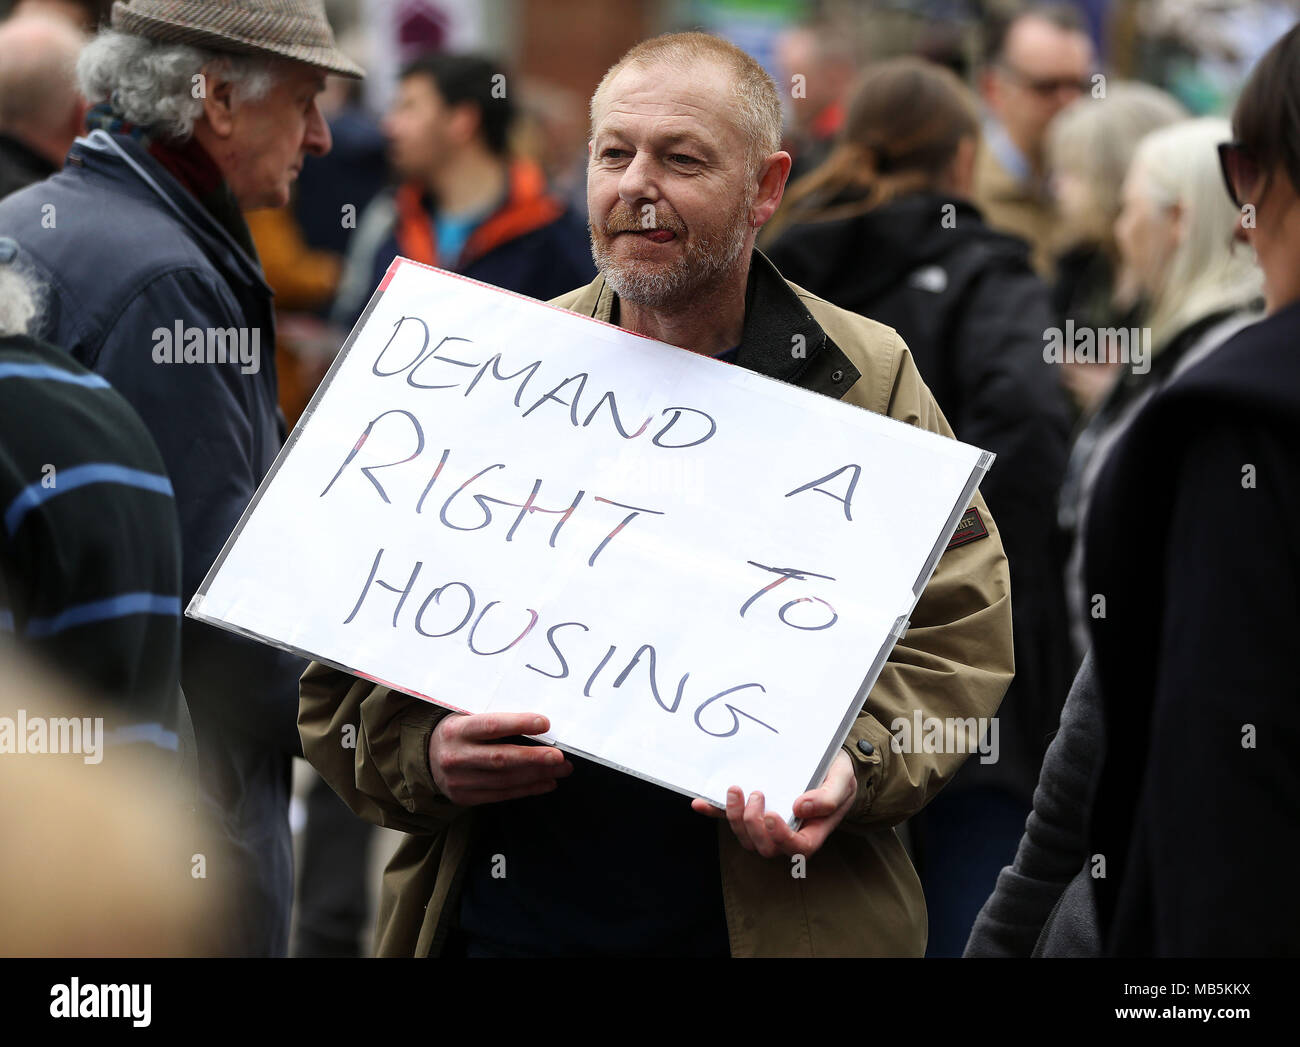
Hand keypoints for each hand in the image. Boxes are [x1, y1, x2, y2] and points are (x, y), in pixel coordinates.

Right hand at [428, 712, 572, 804]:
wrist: (426, 757)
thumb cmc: (459, 732)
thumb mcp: (467, 717)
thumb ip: (495, 719)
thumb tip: (539, 723)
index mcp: (456, 730)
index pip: (491, 726)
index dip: (519, 724)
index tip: (545, 723)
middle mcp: (455, 756)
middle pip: (501, 758)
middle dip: (534, 758)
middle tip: (560, 756)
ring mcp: (458, 780)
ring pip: (505, 780)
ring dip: (537, 775)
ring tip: (561, 769)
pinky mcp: (464, 798)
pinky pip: (502, 794)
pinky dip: (528, 788)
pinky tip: (546, 782)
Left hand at [690, 750, 856, 857]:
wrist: (826, 762)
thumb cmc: (837, 775)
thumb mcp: (842, 781)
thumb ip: (828, 798)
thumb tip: (799, 807)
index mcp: (811, 831)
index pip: (796, 848)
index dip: (781, 838)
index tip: (772, 815)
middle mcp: (787, 833)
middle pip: (765, 847)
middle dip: (754, 826)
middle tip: (756, 795)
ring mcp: (766, 824)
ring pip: (746, 838)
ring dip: (735, 818)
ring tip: (735, 790)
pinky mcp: (751, 810)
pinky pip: (729, 818)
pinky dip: (713, 812)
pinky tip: (699, 803)